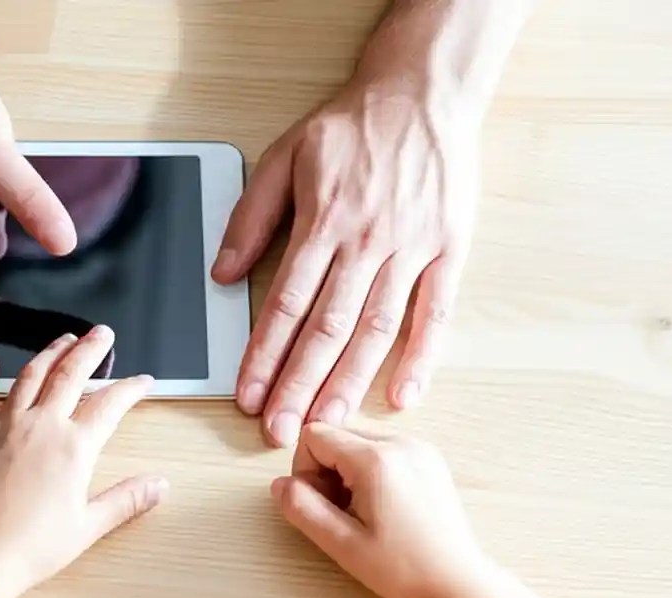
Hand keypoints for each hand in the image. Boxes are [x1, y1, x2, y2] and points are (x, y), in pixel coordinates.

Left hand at [0, 327, 164, 592]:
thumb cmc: (32, 546)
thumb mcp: (88, 526)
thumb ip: (126, 500)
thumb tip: (160, 485)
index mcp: (75, 447)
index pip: (110, 405)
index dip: (130, 389)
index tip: (142, 381)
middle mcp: (42, 426)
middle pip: (71, 374)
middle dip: (90, 349)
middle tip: (102, 333)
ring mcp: (6, 426)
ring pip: (31, 376)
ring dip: (49, 353)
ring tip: (63, 339)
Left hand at [214, 76, 479, 445]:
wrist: (422, 92)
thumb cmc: (350, 126)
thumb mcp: (284, 158)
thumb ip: (251, 218)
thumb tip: (221, 274)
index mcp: (323, 222)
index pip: (285, 305)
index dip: (263, 356)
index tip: (246, 394)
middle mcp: (367, 241)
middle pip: (326, 329)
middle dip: (299, 385)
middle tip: (279, 430)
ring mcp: (412, 249)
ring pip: (375, 329)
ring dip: (349, 382)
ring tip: (326, 424)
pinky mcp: (450, 250)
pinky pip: (436, 313)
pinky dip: (421, 357)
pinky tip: (402, 395)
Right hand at [270, 424, 485, 597]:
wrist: (458, 583)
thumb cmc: (404, 568)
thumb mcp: (341, 543)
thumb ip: (302, 509)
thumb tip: (280, 485)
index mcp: (376, 460)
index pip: (315, 435)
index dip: (304, 469)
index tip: (319, 503)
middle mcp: (400, 443)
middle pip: (336, 434)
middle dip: (325, 469)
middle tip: (339, 510)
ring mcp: (418, 448)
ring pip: (358, 441)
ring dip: (346, 470)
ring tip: (361, 510)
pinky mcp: (429, 459)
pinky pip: (382, 449)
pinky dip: (369, 470)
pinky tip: (381, 505)